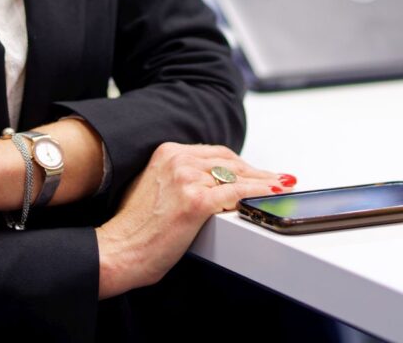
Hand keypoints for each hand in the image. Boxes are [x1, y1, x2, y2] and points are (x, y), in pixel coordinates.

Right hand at [94, 142, 293, 298]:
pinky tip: (275, 192)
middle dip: (256, 172)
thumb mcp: (153, 187)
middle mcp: (177, 160)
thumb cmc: (134, 228)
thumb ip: (176, 177)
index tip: (255, 171)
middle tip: (277, 179)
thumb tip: (205, 182)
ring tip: (283, 185)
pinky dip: (261, 192)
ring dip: (264, 182)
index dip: (240, 164)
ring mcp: (188, 179)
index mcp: (167, 152)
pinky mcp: (196, 201)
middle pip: (229, 161)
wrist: (119, 250)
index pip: (214, 154)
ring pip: (237, 177)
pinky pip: (237, 193)